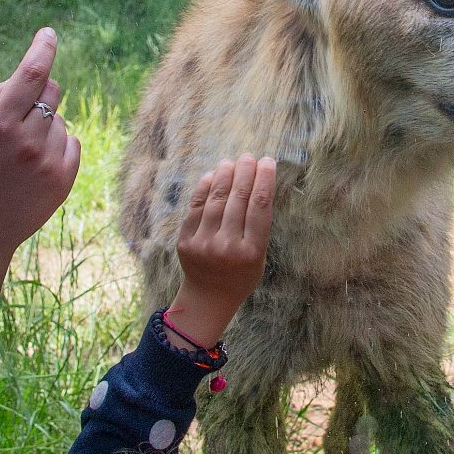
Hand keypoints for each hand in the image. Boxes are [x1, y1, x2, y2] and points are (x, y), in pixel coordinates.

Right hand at [0, 28, 80, 270]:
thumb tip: (16, 80)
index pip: (30, 74)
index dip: (42, 49)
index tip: (48, 34)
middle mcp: (28, 142)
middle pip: (51, 91)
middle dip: (37, 91)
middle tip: (14, 113)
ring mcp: (49, 162)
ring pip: (60, 118)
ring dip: (43, 123)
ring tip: (16, 153)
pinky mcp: (64, 180)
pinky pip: (71, 142)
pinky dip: (56, 144)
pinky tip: (32, 165)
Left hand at [166, 154, 276, 349]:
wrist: (208, 297)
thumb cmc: (241, 274)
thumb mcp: (259, 256)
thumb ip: (257, 227)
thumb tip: (256, 185)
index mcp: (252, 252)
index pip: (260, 208)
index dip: (264, 181)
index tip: (268, 162)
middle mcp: (227, 247)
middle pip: (238, 200)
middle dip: (245, 173)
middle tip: (249, 157)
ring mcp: (204, 244)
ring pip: (216, 201)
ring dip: (225, 177)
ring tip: (231, 162)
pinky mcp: (185, 241)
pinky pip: (196, 208)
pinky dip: (204, 189)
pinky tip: (212, 176)